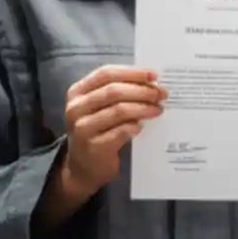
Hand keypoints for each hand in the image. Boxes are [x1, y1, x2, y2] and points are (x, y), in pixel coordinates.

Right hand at [61, 66, 166, 196]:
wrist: (83, 166)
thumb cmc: (97, 130)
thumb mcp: (98, 107)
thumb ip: (117, 92)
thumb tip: (151, 83)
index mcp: (78, 91)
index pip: (106, 73)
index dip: (132, 72)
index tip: (153, 75)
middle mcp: (76, 108)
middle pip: (114, 91)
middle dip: (142, 91)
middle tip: (161, 94)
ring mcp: (83, 128)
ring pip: (119, 111)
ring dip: (143, 108)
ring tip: (157, 109)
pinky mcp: (94, 147)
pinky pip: (120, 132)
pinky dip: (134, 127)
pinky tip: (142, 127)